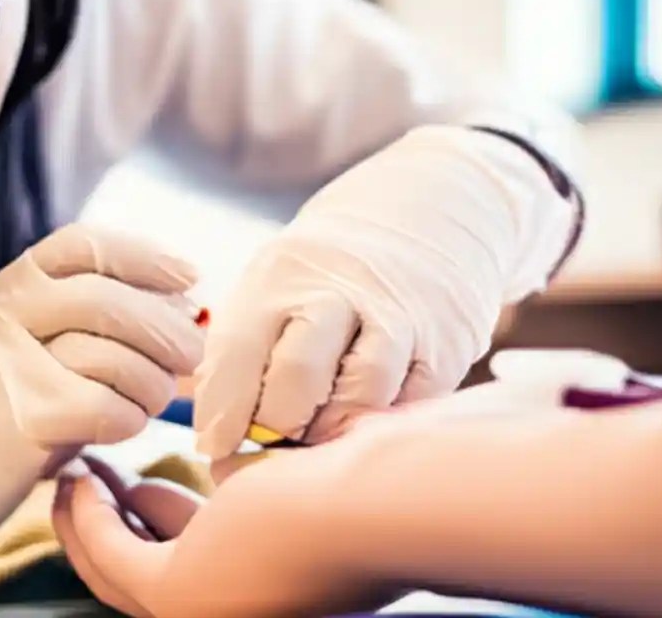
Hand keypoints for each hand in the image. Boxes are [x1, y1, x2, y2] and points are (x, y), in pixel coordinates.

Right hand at [0, 224, 204, 571]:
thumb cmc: (7, 400)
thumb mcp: (43, 338)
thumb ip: (102, 315)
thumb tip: (190, 305)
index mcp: (16, 281)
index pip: (89, 244)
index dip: (147, 257)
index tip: (189, 278)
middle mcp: (7, 309)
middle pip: (110, 300)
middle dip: (166, 328)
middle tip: (192, 355)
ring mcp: (9, 361)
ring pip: (116, 358)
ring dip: (152, 384)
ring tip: (151, 398)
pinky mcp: (22, 416)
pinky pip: (107, 408)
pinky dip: (129, 420)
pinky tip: (119, 426)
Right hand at [54, 350, 628, 617]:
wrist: (404, 501)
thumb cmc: (394, 478)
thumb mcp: (339, 468)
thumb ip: (313, 467)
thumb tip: (324, 440)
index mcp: (284, 587)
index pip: (210, 566)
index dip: (167, 529)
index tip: (143, 492)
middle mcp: (248, 610)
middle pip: (158, 577)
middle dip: (122, 530)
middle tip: (93, 486)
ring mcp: (216, 613)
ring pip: (124, 577)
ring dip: (91, 529)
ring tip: (73, 480)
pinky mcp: (185, 596)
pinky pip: (111, 561)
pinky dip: (85, 524)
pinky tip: (74, 481)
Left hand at [194, 126, 576, 457]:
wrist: (429, 214)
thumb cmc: (328, 276)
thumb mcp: (275, 286)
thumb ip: (242, 354)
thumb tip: (217, 442)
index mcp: (280, 276)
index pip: (239, 352)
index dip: (223, 412)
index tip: (216, 448)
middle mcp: (338, 291)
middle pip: (298, 374)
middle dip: (277, 425)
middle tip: (271, 441)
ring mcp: (396, 317)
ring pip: (360, 395)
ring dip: (332, 431)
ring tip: (320, 432)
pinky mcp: (445, 345)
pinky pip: (410, 404)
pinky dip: (382, 424)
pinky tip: (366, 420)